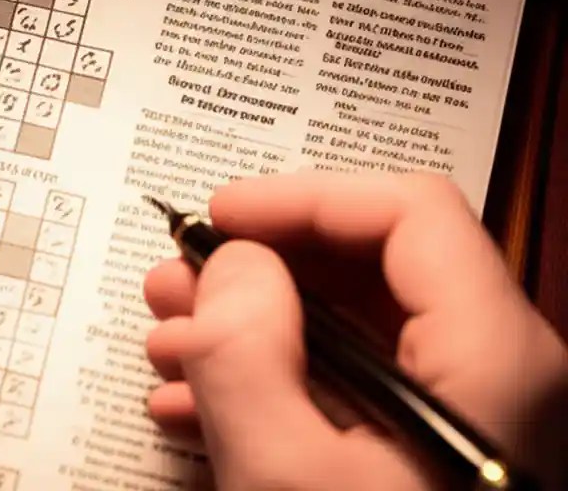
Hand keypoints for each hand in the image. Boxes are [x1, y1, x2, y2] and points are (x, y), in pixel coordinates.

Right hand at [144, 171, 567, 489]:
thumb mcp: (287, 476)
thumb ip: (247, 353)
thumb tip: (235, 269)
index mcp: (494, 362)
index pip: (407, 214)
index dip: (303, 198)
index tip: (224, 217)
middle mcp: (494, 379)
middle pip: (373, 271)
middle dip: (257, 271)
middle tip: (177, 280)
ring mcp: (462, 422)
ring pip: (354, 334)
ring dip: (250, 330)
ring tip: (167, 346)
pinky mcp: (429, 462)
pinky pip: (351, 393)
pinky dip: (272, 384)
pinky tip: (198, 410)